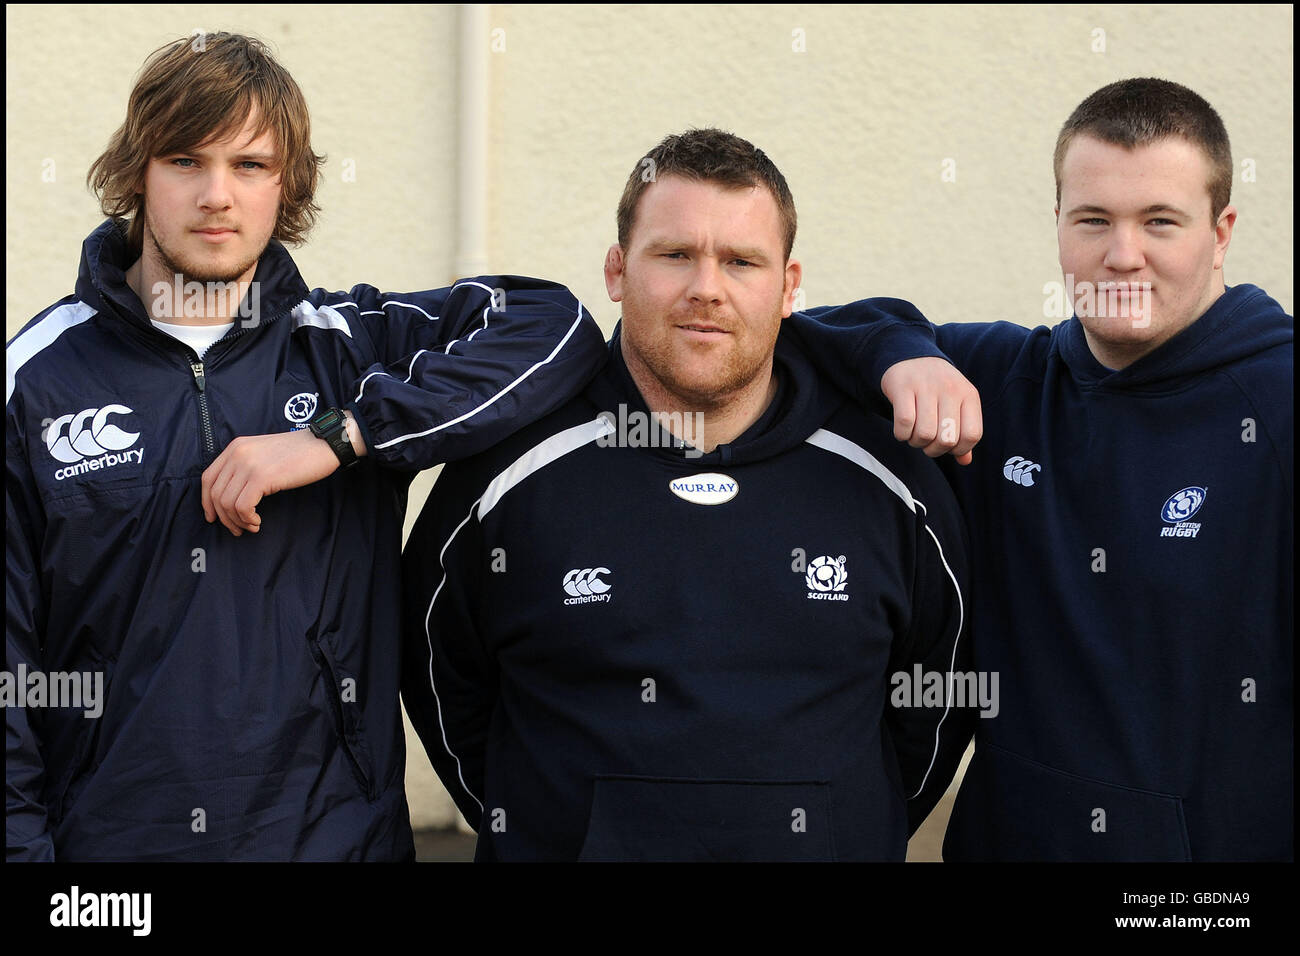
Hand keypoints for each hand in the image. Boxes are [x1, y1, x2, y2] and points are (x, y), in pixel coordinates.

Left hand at [201, 428, 339, 535]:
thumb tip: (233, 493)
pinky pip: (242, 506)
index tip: (214, 517)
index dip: (207, 502)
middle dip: (224, 517)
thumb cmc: (300, 453)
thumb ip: (245, 465)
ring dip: (237, 521)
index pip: (208, 478)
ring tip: (251, 526)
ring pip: (227, 503)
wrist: (323, 444)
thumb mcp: (264, 453)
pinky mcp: (261, 477)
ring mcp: (248, 465)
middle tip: (237, 529)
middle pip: (215, 493)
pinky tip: (257, 522)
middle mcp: (237, 454)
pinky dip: (247, 519)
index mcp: (235, 447)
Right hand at [880, 357, 981, 463]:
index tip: (947, 446)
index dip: (958, 450)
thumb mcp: (956, 403)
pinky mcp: (903, 387)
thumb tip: (965, 461)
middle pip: (947, 439)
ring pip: (924, 434)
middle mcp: (950, 389)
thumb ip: (962, 431)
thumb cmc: (935, 387)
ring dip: (916, 442)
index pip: (972, 435)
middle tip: (927, 442)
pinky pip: (904, 423)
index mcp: (968, 394)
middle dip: (934, 449)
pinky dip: (901, 434)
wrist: (909, 355)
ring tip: (914, 434)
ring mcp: (926, 387)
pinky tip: (903, 430)